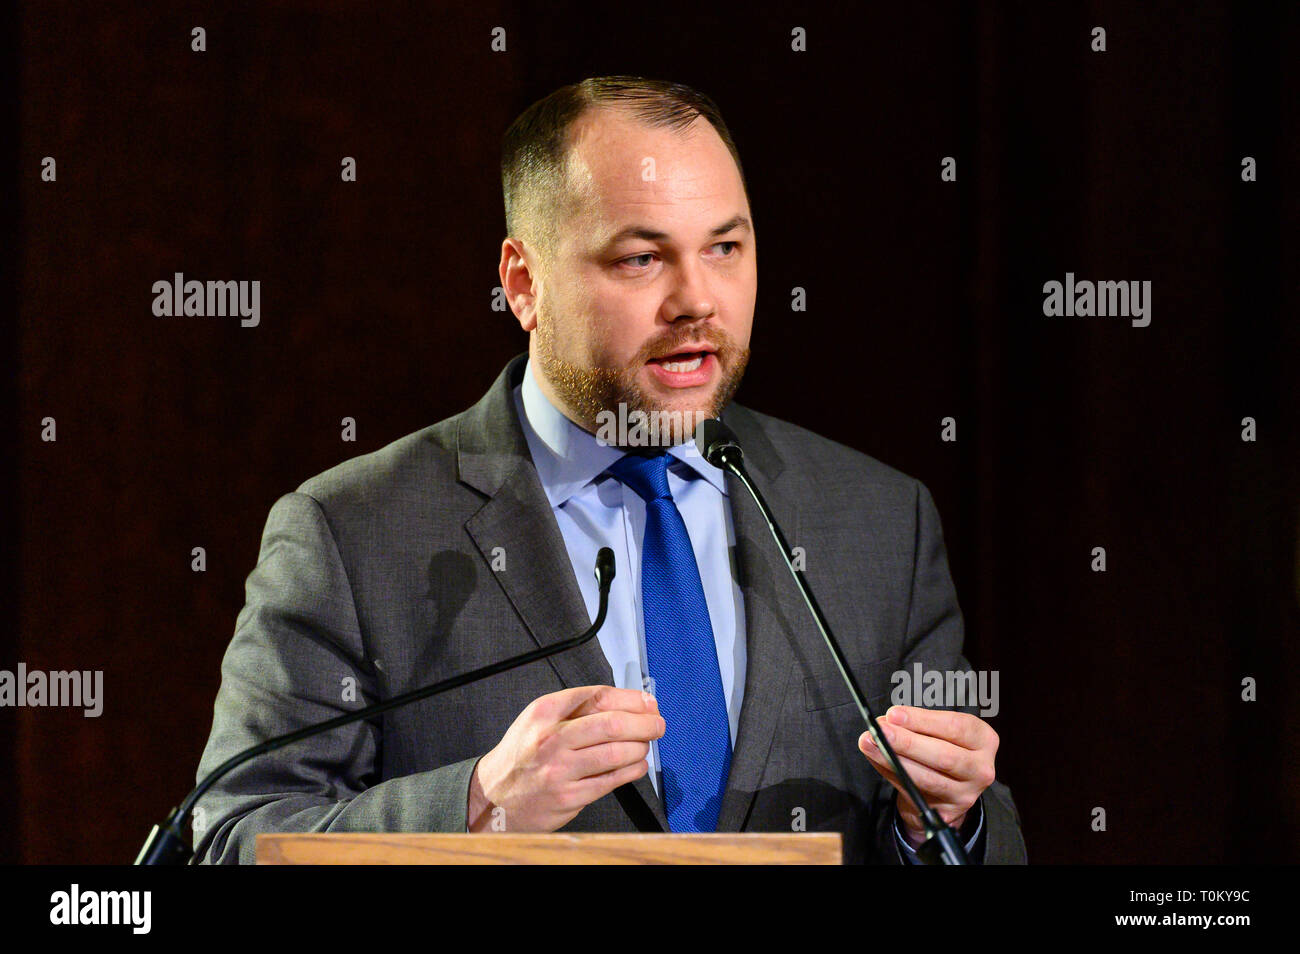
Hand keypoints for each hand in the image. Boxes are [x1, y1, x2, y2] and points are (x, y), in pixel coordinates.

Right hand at [467, 685, 664, 832]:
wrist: (493, 795)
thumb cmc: (523, 755)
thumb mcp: (539, 720)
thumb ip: (578, 710)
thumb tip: (629, 704)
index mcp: (545, 712)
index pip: (599, 696)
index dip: (632, 699)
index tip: (648, 703)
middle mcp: (552, 738)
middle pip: (612, 723)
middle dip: (644, 723)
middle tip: (657, 724)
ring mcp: (560, 769)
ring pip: (616, 752)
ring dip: (640, 748)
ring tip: (644, 746)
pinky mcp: (569, 796)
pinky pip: (612, 780)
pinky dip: (632, 770)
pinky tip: (636, 765)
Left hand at [858, 705, 997, 848]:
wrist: (949, 787)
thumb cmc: (943, 747)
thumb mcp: (939, 730)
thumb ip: (915, 725)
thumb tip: (886, 721)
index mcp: (984, 739)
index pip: (955, 727)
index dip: (922, 720)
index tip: (894, 714)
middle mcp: (981, 768)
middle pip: (943, 756)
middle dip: (907, 742)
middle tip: (880, 731)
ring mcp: (967, 794)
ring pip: (928, 778)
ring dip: (894, 760)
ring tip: (870, 744)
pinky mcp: (948, 812)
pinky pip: (915, 792)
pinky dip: (892, 775)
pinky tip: (878, 761)